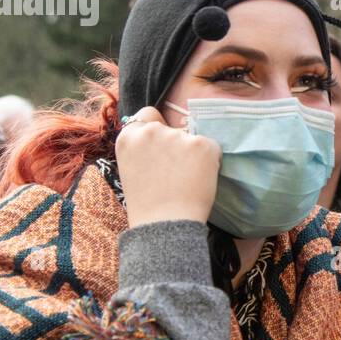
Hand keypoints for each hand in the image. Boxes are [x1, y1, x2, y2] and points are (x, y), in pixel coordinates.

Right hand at [115, 106, 221, 228]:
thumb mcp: (132, 169)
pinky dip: (210, 163)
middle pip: (172, 126)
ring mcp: (177, 136)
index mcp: (129, 137)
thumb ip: (143, 149)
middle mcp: (151, 131)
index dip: (157, 129)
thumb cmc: (148, 205)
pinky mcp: (202, 144)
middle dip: (176, 143)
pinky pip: (212, 149)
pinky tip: (198, 181)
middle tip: (174, 172)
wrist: (165, 224)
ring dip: (193, 155)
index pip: (147, 115)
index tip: (161, 148)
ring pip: (192, 139)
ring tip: (185, 181)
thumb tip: (163, 137)